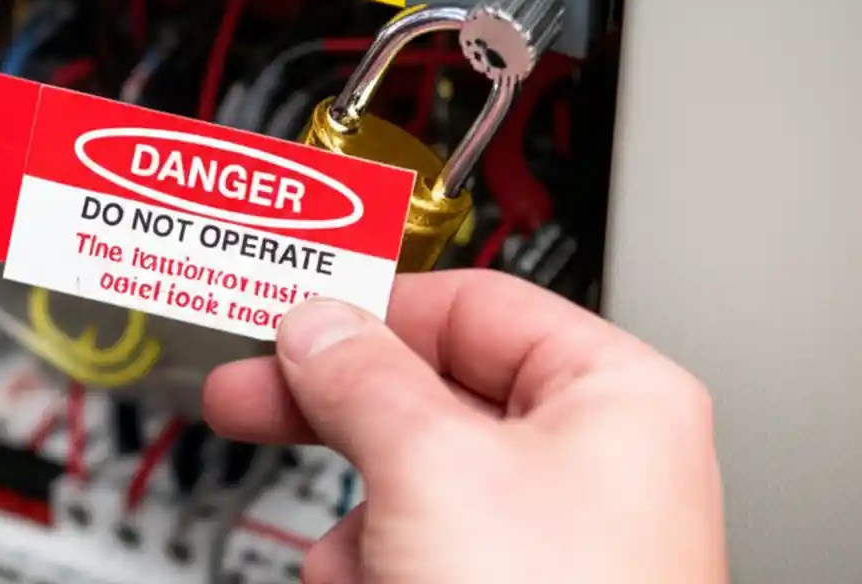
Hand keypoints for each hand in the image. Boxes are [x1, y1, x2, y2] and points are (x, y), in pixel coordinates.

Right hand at [205, 271, 726, 583]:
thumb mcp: (432, 468)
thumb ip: (361, 376)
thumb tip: (314, 324)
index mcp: (612, 397)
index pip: (471, 305)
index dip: (373, 306)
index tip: (292, 314)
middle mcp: (588, 462)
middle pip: (427, 393)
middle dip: (336, 409)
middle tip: (248, 392)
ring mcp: (545, 537)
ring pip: (406, 481)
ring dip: (358, 521)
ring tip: (366, 561)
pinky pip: (409, 549)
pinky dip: (373, 570)